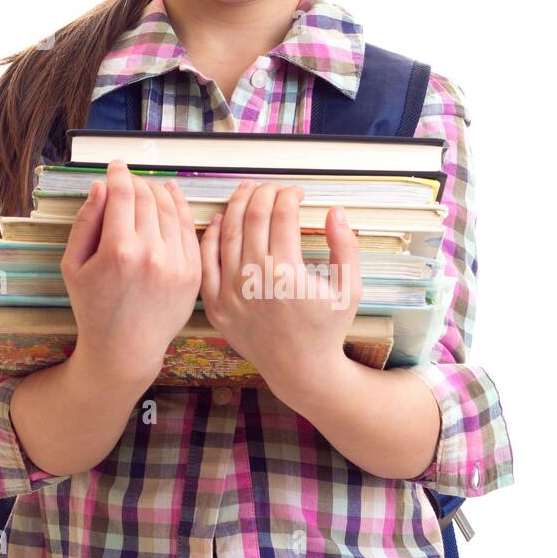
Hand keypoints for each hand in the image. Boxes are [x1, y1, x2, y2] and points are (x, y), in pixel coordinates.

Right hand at [61, 159, 202, 385]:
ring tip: (146, 188)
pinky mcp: (192, 272)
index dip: (118, 174)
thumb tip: (100, 186)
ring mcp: (176, 264)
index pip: (122, 194)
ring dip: (157, 191)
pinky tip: (171, 194)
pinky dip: (180, 206)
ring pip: (170, 208)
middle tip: (126, 181)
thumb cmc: (93, 307)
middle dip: (135, 182)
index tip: (115, 167)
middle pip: (146, 197)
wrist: (125, 349)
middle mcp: (151, 254)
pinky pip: (188, 227)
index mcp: (118, 251)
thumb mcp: (73, 265)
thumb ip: (85, 222)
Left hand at [198, 180, 361, 392]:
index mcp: (286, 272)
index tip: (296, 191)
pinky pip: (206, 261)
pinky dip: (211, 235)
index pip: (282, 215)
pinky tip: (220, 220)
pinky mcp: (215, 304)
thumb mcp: (349, 289)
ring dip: (236, 205)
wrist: (300, 370)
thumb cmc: (327, 328)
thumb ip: (346, 247)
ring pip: (226, 232)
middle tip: (272, 187)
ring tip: (247, 191)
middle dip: (263, 193)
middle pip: (252, 217)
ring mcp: (229, 291)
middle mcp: (253, 278)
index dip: (289, 195)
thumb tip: (334, 210)